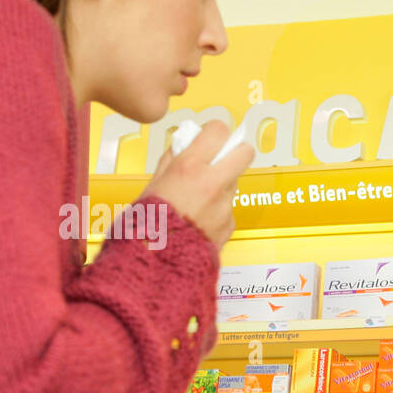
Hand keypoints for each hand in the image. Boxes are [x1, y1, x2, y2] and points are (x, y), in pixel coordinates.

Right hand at [142, 120, 253, 249]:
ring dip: (221, 185)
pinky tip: (198, 220)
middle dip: (236, 151)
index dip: (216, 132)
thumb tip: (184, 144)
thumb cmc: (146, 223)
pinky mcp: (230, 224)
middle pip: (245, 152)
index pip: (220, 131)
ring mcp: (225, 206)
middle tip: (221, 158)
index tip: (211, 136)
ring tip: (196, 198)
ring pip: (233, 183)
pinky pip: (227, 209)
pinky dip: (216, 211)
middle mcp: (213, 184)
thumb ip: (171, 160)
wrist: (156, 261)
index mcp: (189, 168)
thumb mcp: (152, 183)